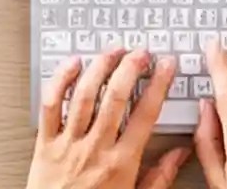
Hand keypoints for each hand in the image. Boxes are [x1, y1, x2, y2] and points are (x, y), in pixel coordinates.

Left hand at [27, 47, 190, 188]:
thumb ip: (159, 177)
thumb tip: (181, 154)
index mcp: (121, 163)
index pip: (146, 114)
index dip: (159, 85)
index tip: (166, 66)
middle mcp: (95, 149)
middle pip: (116, 97)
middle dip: (131, 68)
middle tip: (141, 52)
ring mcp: (68, 144)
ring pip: (85, 95)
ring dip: (101, 67)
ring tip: (113, 51)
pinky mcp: (45, 144)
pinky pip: (51, 106)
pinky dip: (60, 81)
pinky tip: (72, 65)